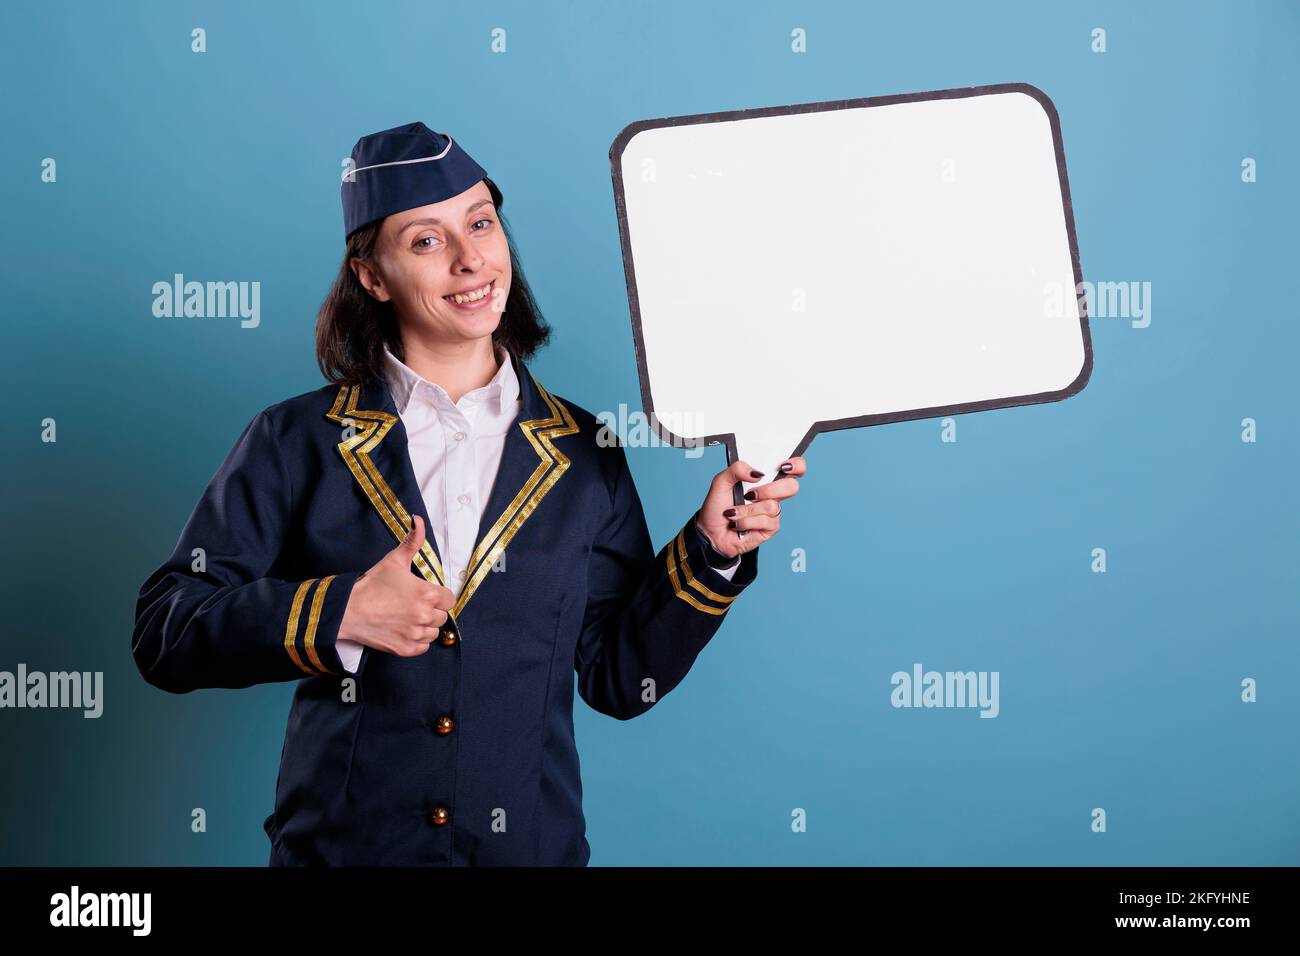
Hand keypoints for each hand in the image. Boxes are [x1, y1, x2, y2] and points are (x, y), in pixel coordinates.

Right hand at [338, 515, 456, 656]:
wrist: (348, 611)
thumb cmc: (371, 586)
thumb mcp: (394, 560)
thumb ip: (412, 541)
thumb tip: (418, 521)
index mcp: (427, 594)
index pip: (449, 599)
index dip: (439, 596)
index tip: (427, 595)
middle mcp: (425, 615)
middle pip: (442, 616)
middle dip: (431, 610)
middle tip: (412, 605)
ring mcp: (416, 634)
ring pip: (433, 632)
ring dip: (424, 626)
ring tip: (407, 617)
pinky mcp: (406, 649)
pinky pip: (423, 647)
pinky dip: (416, 640)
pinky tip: (403, 629)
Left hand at [695, 456, 806, 558]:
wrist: (710, 532)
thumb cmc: (717, 507)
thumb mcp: (720, 482)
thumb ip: (736, 469)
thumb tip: (756, 473)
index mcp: (764, 479)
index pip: (792, 469)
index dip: (796, 465)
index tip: (784, 466)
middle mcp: (772, 494)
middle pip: (791, 487)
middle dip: (769, 490)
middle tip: (750, 494)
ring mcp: (773, 512)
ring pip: (772, 506)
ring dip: (747, 510)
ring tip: (734, 512)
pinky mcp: (770, 528)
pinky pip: (766, 521)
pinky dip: (746, 522)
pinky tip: (738, 524)